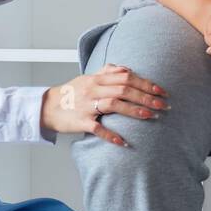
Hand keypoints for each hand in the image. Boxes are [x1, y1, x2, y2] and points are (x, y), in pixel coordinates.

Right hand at [41, 63, 168, 145]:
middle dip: (145, 96)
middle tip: (163, 104)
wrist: (47, 107)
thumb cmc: (71, 93)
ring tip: (150, 115)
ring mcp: (86, 105)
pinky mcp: (81, 121)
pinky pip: (97, 128)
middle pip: (123, 89)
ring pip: (113, 104)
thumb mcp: (87, 77)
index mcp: (96, 78)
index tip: (161, 90)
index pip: (126, 77)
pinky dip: (110, 135)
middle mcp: (93, 89)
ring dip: (133, 110)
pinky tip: (123, 142)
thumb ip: (107, 71)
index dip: (145, 83)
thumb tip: (126, 68)